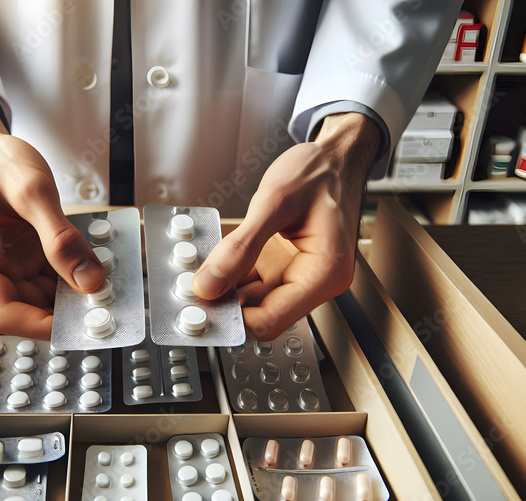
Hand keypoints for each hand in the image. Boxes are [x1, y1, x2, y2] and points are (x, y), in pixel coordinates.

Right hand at [0, 94, 105, 338]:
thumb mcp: (33, 192)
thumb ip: (60, 238)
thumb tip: (89, 280)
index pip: (5, 313)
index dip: (43, 325)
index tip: (79, 324)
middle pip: (27, 309)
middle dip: (65, 310)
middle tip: (104, 304)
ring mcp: (4, 265)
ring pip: (42, 297)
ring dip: (72, 295)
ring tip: (105, 286)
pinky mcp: (21, 259)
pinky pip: (49, 278)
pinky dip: (72, 276)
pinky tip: (93, 269)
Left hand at [192, 113, 380, 339]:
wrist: (334, 156)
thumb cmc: (320, 171)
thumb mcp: (274, 203)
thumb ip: (240, 247)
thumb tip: (209, 284)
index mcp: (324, 273)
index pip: (271, 319)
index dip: (233, 319)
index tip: (201, 308)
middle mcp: (315, 280)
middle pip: (262, 313)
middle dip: (226, 304)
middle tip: (191, 291)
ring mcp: (300, 274)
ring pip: (254, 298)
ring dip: (226, 290)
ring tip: (197, 276)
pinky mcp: (286, 265)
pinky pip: (255, 280)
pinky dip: (232, 275)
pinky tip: (213, 265)